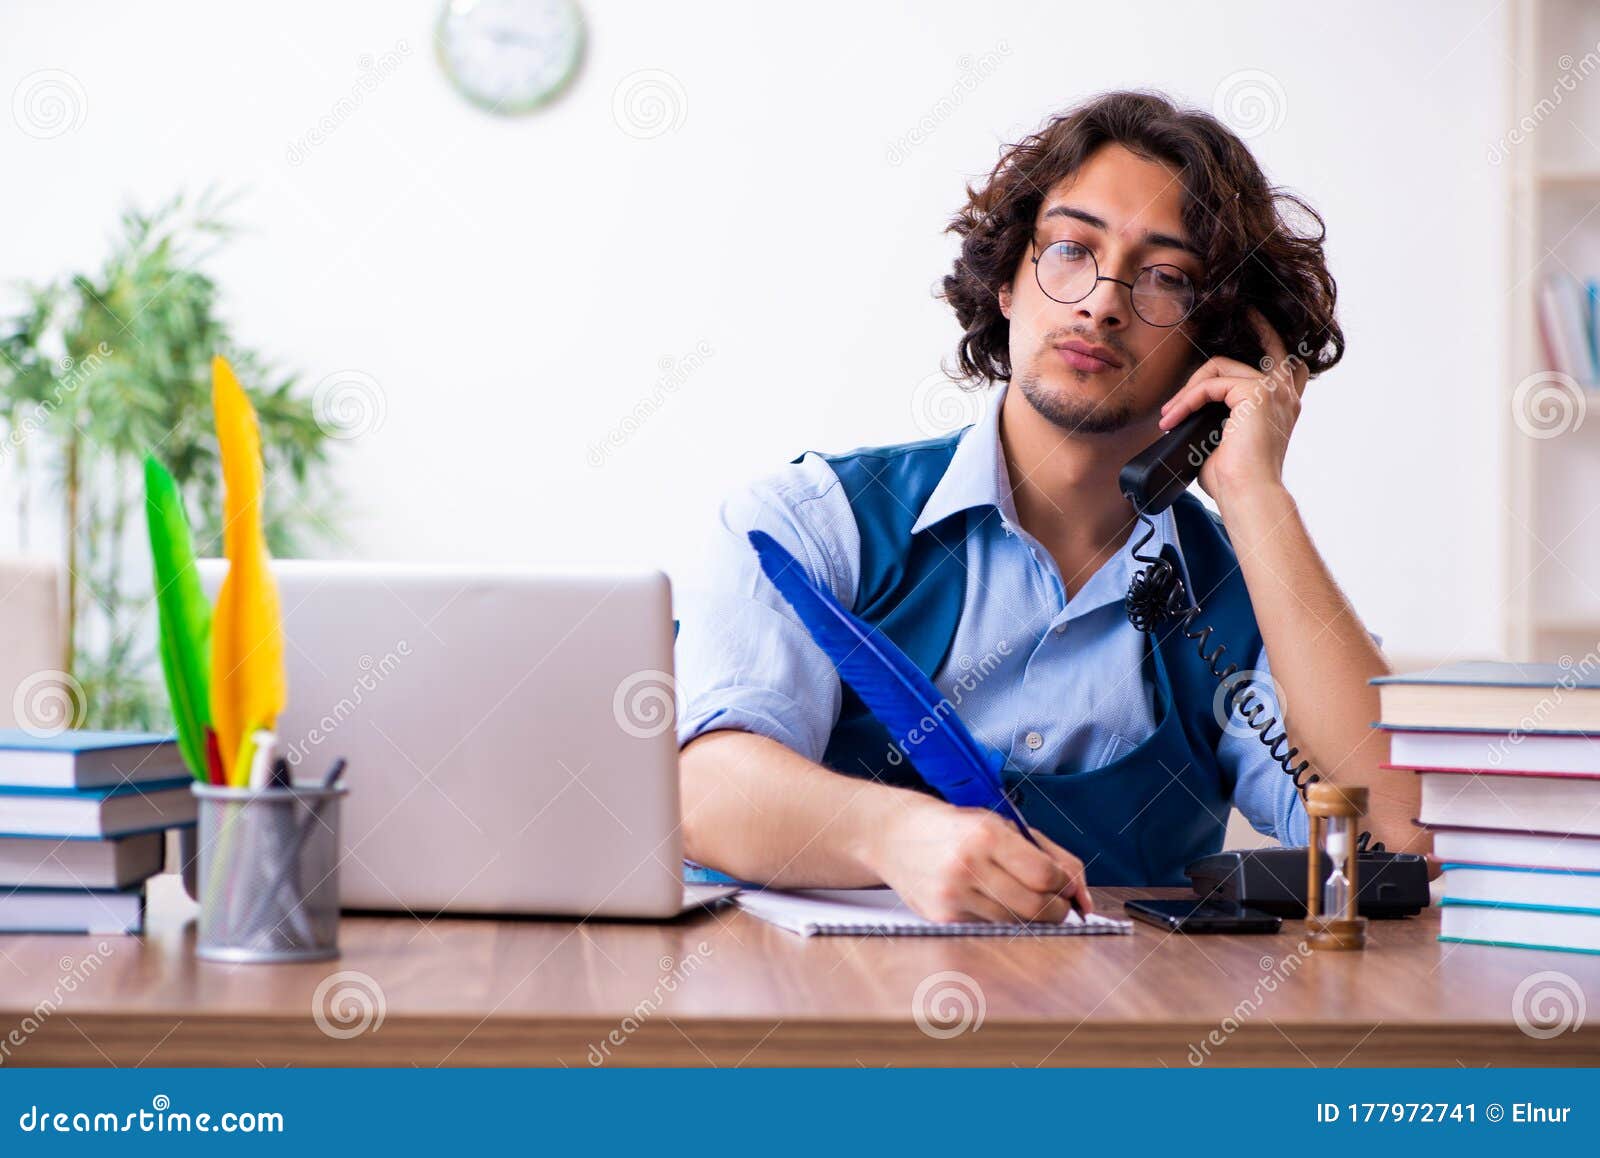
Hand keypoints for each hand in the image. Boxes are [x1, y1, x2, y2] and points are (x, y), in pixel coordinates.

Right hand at [866, 794, 1092, 922]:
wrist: (895, 835)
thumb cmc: (955, 828)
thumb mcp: (1002, 825)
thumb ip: (1049, 855)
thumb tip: (1083, 894)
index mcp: (985, 834)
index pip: (1044, 874)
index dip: (1066, 885)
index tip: (1067, 885)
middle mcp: (967, 865)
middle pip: (1034, 908)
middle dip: (1057, 910)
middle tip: (1057, 903)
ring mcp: (952, 895)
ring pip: (1015, 924)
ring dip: (1031, 918)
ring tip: (1022, 897)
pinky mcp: (942, 917)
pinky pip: (989, 929)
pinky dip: (1002, 921)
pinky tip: (991, 900)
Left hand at [1156, 308, 1307, 509]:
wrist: (1248, 494)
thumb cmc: (1236, 480)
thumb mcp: (1223, 442)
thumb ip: (1216, 418)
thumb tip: (1185, 416)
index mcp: (1283, 406)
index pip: (1285, 363)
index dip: (1272, 337)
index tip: (1256, 317)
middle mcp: (1285, 394)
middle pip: (1266, 347)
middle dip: (1257, 323)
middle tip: (1244, 309)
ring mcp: (1273, 391)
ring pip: (1221, 367)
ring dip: (1189, 390)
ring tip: (1170, 415)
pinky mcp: (1256, 392)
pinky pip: (1211, 384)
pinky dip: (1187, 399)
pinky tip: (1173, 418)